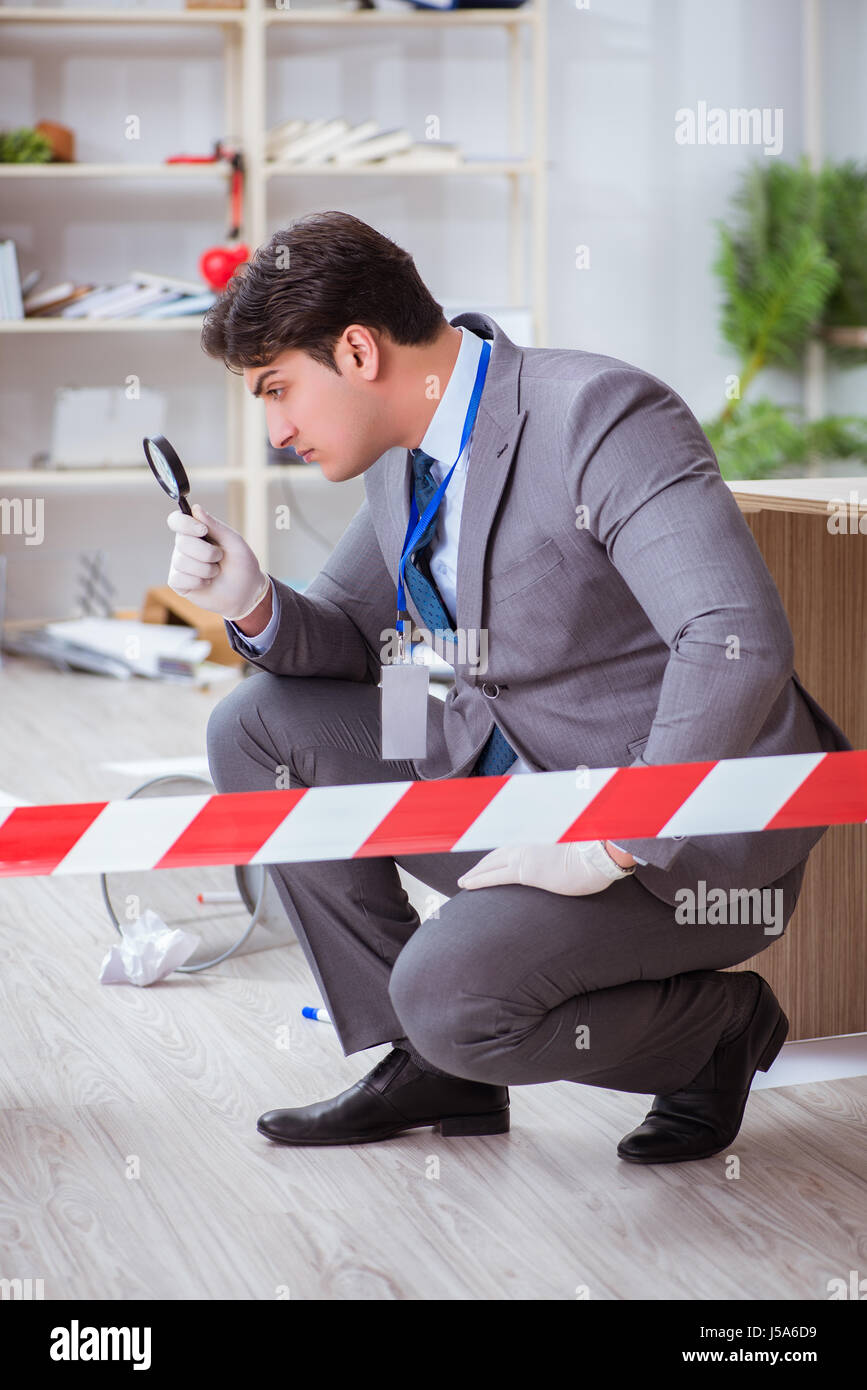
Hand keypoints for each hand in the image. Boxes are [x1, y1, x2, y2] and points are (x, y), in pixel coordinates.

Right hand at [166, 504, 269, 620]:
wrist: (246, 592)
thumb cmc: (241, 564)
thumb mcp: (234, 542)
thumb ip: (215, 525)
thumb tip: (195, 508)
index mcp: (195, 532)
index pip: (176, 520)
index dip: (185, 524)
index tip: (203, 531)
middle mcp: (184, 546)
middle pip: (181, 542)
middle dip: (206, 552)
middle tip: (220, 558)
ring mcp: (180, 564)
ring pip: (182, 561)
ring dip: (206, 569)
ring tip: (216, 572)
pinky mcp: (178, 582)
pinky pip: (178, 578)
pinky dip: (198, 582)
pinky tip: (207, 583)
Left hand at [456, 841, 621, 895]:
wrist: (597, 858)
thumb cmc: (592, 854)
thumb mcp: (576, 845)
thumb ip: (563, 846)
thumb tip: (565, 850)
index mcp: (537, 837)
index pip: (511, 847)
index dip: (497, 855)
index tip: (489, 862)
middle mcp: (527, 844)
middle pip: (496, 855)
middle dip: (481, 864)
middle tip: (469, 874)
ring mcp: (523, 856)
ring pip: (490, 865)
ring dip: (475, 873)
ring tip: (464, 881)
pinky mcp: (524, 871)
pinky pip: (494, 876)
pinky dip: (478, 880)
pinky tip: (467, 884)